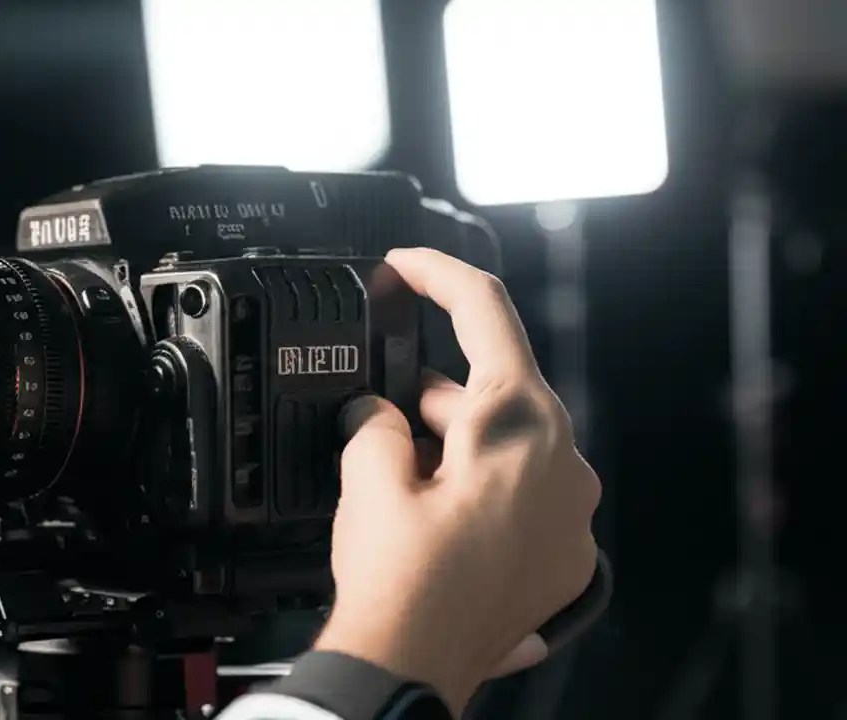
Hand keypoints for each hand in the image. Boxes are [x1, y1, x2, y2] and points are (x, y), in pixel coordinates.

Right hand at [314, 248, 600, 715]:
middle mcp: (563, 460)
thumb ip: (375, 421)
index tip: (405, 262)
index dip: (438, 272)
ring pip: (509, 443)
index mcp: (518, 423)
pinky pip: (524, 493)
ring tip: (394, 482)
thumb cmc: (399, 584)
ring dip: (454, 446)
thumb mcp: (367, 477)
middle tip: (373, 412)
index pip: (485, 310)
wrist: (413, 672)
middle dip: (431, 392)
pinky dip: (479, 488)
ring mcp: (572, 511)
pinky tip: (430, 517)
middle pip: (494, 387)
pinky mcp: (566, 552)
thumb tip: (378, 415)